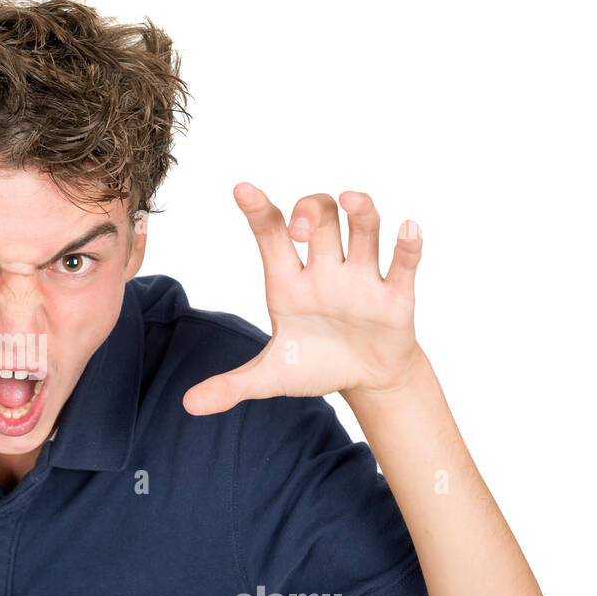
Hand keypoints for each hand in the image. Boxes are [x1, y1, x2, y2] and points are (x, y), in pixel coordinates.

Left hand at [183, 183, 423, 415]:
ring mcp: (361, 278)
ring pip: (362, 229)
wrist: (364, 380)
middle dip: (309, 213)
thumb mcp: (270, 378)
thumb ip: (231, 386)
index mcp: (287, 282)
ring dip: (360, 212)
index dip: (258, 210)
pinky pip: (404, 263)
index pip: (270, 236)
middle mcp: (324, 271)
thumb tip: (188, 405)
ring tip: (352, 200)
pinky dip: (408, 245)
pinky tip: (408, 228)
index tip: (241, 189)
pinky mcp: (396, 295)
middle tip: (300, 230)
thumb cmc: (315, 365)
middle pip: (319, 218)